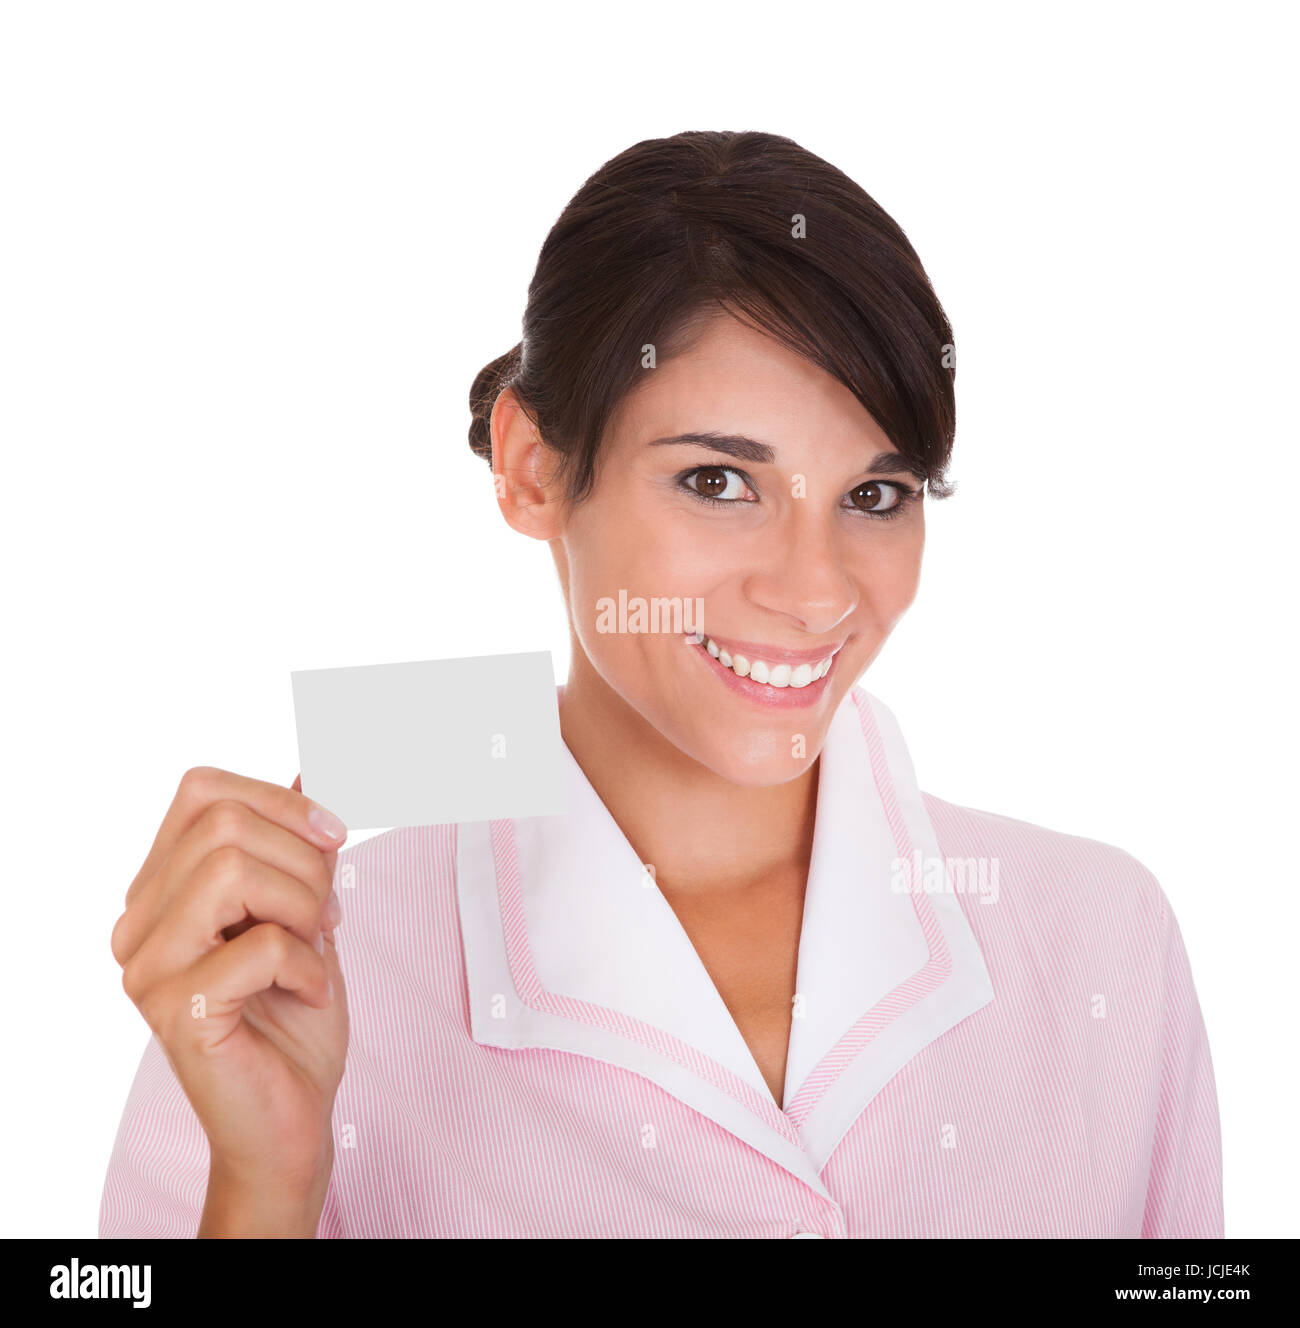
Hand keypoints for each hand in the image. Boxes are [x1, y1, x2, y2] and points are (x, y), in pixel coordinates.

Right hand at [111, 767, 349, 1232]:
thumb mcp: (305, 910)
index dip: (277, 799)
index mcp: (160, 891)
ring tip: (316, 948)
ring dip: (303, 905)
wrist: (290, 1117)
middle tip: (326, 914)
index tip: (332, 836)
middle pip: (220, 823)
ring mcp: (147, 969)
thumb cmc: (294, 1014)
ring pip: (230, 871)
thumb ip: (297, 846)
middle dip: (302, 860)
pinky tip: (310, 992)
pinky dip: (308, 964)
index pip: (200, 791)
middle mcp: (136, 925)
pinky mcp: (176, 1011)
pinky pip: (259, 944)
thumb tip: (313, 769)